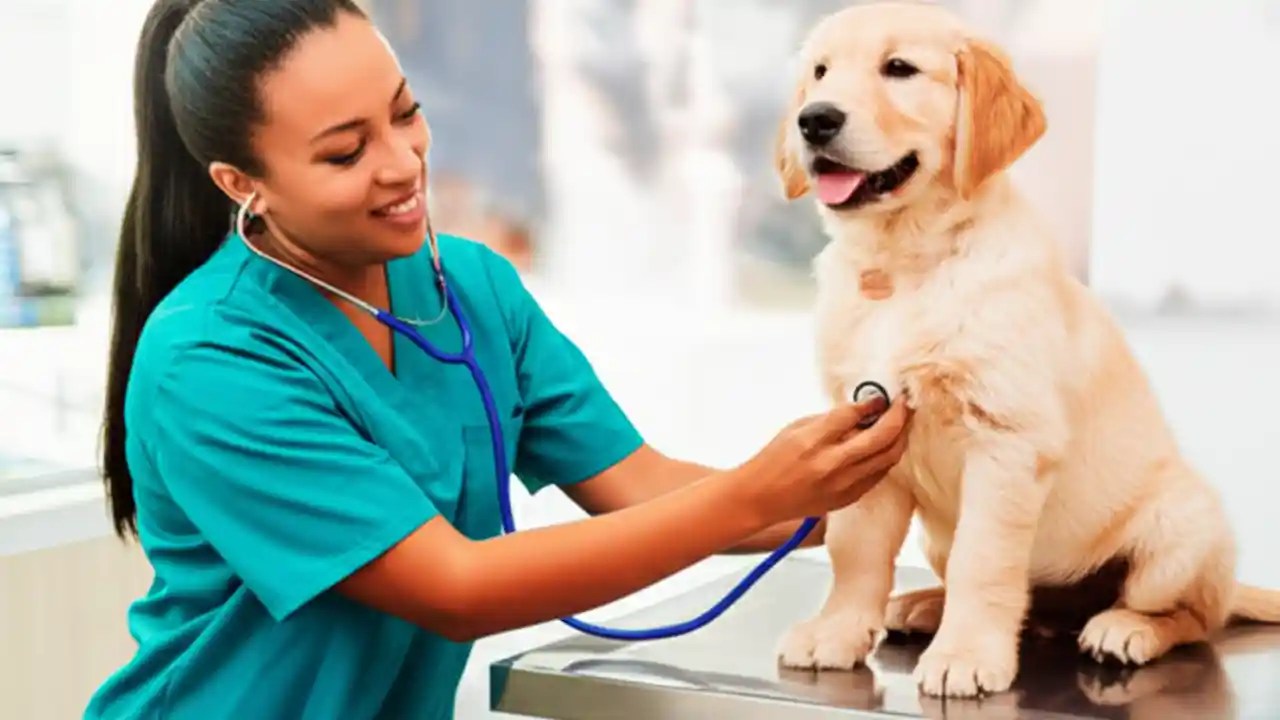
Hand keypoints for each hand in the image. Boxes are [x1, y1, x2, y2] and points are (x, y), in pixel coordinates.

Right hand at [732, 395, 909, 525]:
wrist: (761, 498)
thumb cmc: (774, 459)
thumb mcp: (796, 427)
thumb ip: (831, 418)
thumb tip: (864, 408)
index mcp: (814, 441)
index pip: (854, 414)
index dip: (873, 401)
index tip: (881, 396)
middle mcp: (832, 464)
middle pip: (882, 436)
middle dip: (899, 416)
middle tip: (904, 404)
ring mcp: (843, 484)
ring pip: (888, 457)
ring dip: (900, 436)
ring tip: (902, 422)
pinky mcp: (848, 498)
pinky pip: (879, 474)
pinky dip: (886, 456)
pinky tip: (885, 445)